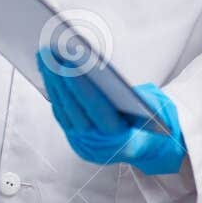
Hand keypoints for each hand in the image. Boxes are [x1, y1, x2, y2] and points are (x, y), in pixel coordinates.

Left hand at [35, 48, 186, 176]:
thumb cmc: (157, 123)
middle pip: (73, 108)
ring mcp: (85, 146)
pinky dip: (54, 93)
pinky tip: (48, 73)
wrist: (153, 150)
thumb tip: (105, 73)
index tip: (66, 61)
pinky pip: (62, 115)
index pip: (96, 108)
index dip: (80, 85)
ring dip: (52, 82)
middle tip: (48, 52)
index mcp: (121, 139)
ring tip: (43, 57)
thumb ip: (137, 95)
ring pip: (63, 110)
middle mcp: (99, 146)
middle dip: (59, 78)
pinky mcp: (76, 141)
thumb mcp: (157, 108)